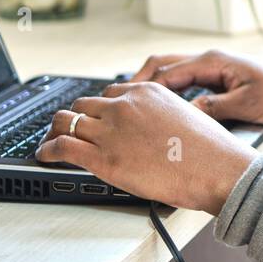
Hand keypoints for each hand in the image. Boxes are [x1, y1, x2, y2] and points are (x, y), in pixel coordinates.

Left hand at [36, 82, 259, 213]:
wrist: (217, 169)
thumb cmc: (209, 150)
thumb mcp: (185, 115)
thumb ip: (160, 114)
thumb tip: (150, 128)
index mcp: (147, 92)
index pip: (109, 93)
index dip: (99, 108)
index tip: (95, 118)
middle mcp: (125, 105)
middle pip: (84, 105)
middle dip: (76, 118)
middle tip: (71, 131)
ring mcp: (111, 130)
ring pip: (66, 121)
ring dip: (56, 131)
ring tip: (51, 141)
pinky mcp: (102, 158)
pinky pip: (61, 146)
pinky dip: (47, 150)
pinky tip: (44, 154)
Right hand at [131, 50, 262, 149]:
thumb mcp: (248, 104)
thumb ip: (215, 107)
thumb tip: (184, 115)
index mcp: (214, 61)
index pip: (167, 71)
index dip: (141, 87)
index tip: (122, 102)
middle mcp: (211, 62)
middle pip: (162, 67)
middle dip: (138, 83)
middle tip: (116, 103)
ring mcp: (214, 72)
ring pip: (171, 76)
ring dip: (151, 89)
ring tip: (130, 109)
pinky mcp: (218, 84)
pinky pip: (184, 86)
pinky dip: (168, 96)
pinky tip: (160, 114)